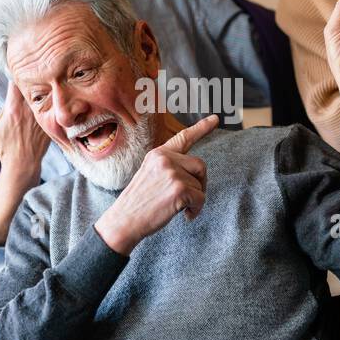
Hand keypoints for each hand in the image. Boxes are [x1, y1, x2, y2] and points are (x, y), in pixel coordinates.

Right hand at [0, 83, 49, 186]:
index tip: (14, 73)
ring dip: (41, 90)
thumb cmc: (3, 146)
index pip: (16, 81)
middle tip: (28, 78)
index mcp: (13, 108)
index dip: (15, 75)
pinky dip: (50, 101)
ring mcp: (41, 116)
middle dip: (29, 81)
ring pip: (44, 94)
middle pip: (32, 85)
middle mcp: (28, 110)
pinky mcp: (50, 122)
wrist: (23, 164)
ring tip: (40, 87)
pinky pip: (53, 106)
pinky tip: (49, 101)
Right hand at [94, 114, 218, 254]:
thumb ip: (170, 168)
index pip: (183, 138)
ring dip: (195, 200)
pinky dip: (196, 210)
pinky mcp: (179, 189)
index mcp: (158, 154)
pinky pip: (201, 199)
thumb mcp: (150, 175)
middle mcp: (166, 159)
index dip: (202, 128)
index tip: (215, 119)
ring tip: (179, 208)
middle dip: (200, 183)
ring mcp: (172, 173)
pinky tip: (185, 216)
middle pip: (200, 165)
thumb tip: (195, 174)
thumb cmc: (138, 203)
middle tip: (190, 198)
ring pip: (201, 185)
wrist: (124, 220)